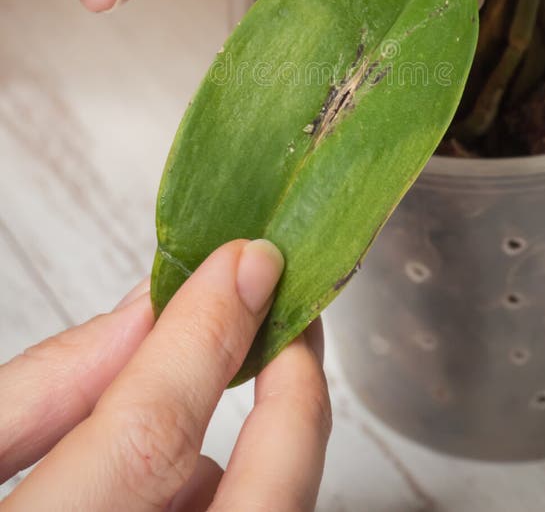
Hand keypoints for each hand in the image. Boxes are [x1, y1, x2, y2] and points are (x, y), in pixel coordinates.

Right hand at [0, 239, 330, 510]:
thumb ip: (43, 388)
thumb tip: (147, 313)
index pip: (148, 436)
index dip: (205, 334)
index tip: (247, 262)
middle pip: (262, 503)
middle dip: (296, 399)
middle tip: (296, 322)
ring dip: (260, 454)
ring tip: (215, 393)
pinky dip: (228, 497)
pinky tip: (168, 484)